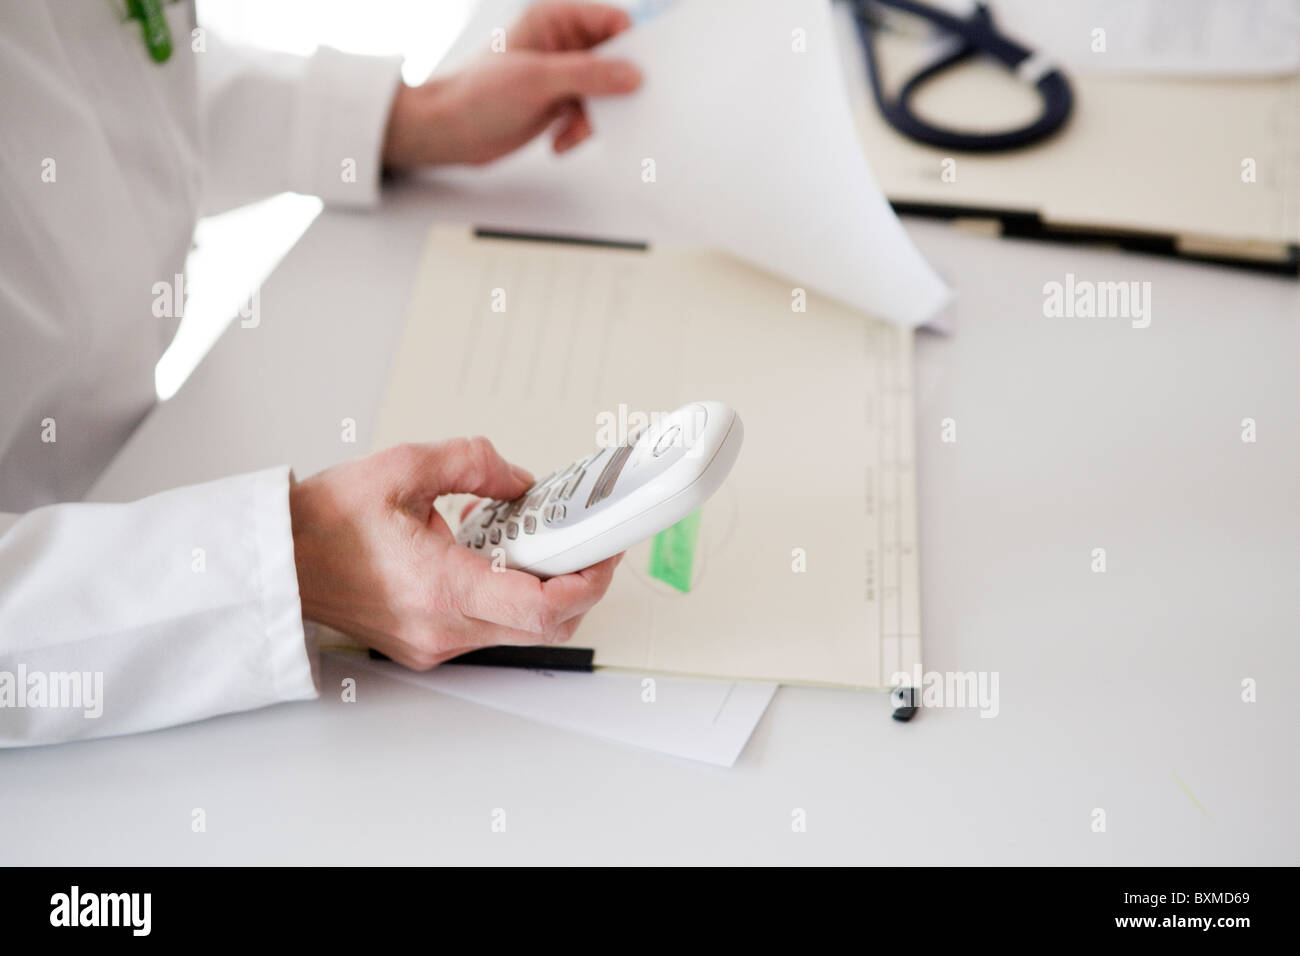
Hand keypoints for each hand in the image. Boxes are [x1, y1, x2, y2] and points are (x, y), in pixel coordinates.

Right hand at [289, 437, 621, 669]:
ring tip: (540, 544)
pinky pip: (489, 630)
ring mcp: (433, 643)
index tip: (604, 553)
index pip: (543, 608)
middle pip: (545, 628)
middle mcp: (440, 628)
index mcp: (439, 588)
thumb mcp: (401, 468)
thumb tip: (519, 480)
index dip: (588, 582)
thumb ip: (473, 464)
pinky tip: (498, 559)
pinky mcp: (425, 645)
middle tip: (589, 546)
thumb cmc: (321, 523)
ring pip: (519, 632)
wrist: (277, 560)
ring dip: (544, 592)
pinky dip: (509, 599)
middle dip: (578, 586)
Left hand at [382, 2, 641, 167]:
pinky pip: (589, 114)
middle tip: (613, 111)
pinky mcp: (559, 102)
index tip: (641, 76)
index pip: (611, 22)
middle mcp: (562, 43)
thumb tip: (632, 75)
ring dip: (595, 117)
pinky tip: (559, 141)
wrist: (449, 132)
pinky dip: (580, 131)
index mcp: (555, 19)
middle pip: (613, 59)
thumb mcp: (538, 80)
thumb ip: (588, 75)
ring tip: (571, 131)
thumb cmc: (477, 94)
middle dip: (615, 90)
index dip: (632, 47)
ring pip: (604, 92)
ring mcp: (561, 74)